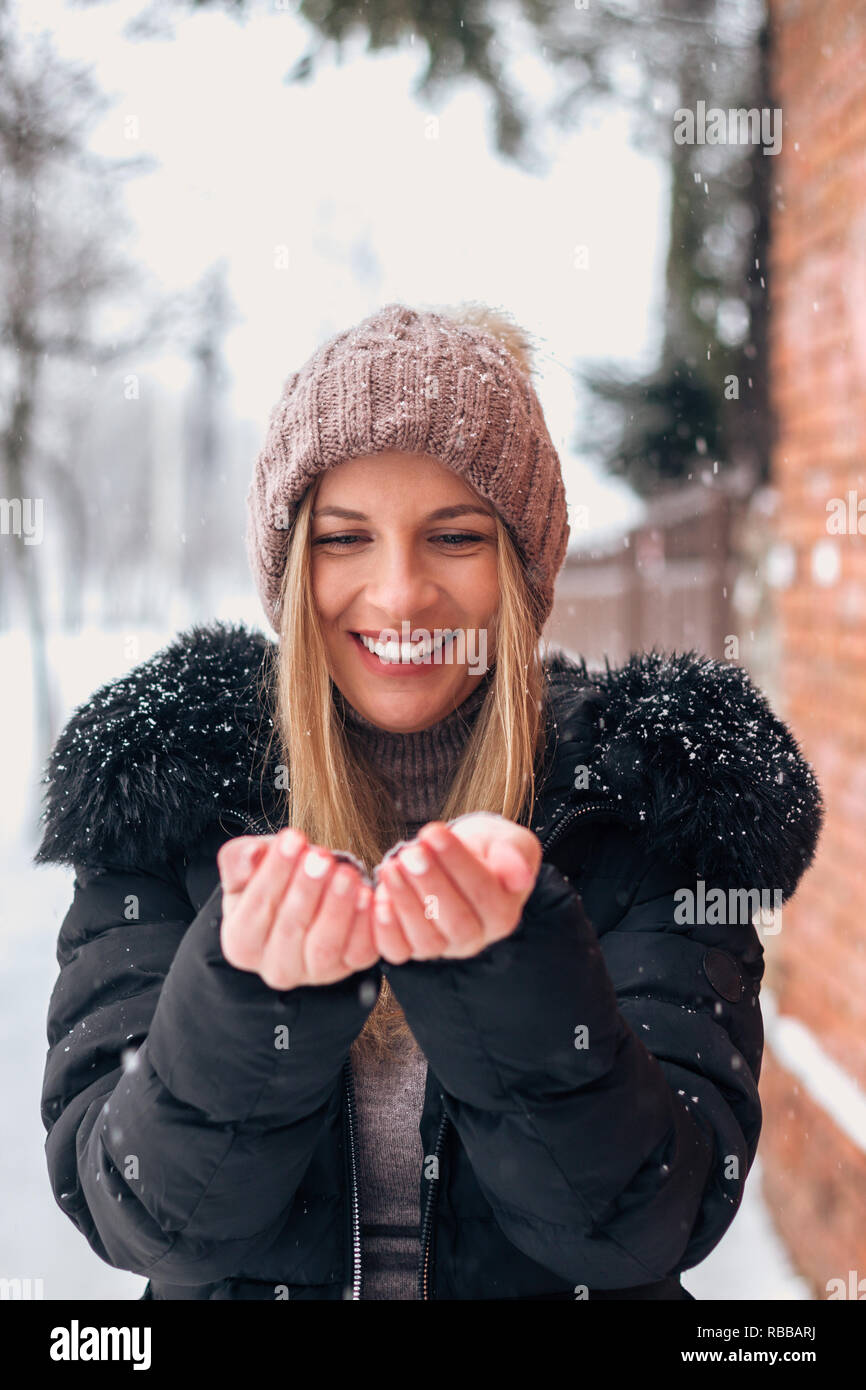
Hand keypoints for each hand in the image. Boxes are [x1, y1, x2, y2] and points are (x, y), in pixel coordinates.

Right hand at [217, 830, 378, 989]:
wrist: (307, 893)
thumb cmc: (274, 881)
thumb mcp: (249, 867)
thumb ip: (240, 860)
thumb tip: (252, 853)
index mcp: (241, 944)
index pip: (255, 910)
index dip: (274, 873)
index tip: (292, 839)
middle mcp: (275, 966)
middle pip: (291, 929)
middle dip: (307, 889)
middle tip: (321, 857)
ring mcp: (314, 972)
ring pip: (324, 946)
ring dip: (337, 907)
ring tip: (346, 873)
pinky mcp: (349, 966)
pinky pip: (359, 951)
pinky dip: (364, 924)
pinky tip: (368, 895)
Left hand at [371, 813, 542, 963]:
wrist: (456, 856)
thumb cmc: (484, 849)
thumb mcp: (506, 840)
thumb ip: (514, 854)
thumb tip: (520, 876)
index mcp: (503, 914)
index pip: (485, 895)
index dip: (458, 864)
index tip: (434, 832)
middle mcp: (475, 938)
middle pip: (457, 922)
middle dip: (430, 884)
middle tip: (410, 852)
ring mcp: (442, 947)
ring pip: (426, 940)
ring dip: (405, 902)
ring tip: (391, 866)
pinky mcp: (411, 948)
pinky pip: (397, 950)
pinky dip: (384, 929)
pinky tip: (377, 898)